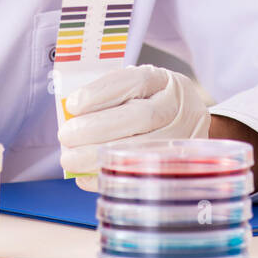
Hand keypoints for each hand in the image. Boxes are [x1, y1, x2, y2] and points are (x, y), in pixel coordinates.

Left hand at [57, 65, 209, 191]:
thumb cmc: (155, 105)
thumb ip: (110, 95)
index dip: (101, 92)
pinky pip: (139, 176)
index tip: (73, 105)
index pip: (137, 81)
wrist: (192, 129)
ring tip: (70, 159)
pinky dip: (107, 176)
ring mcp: (181, 140)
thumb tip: (71, 111)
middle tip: (66, 135)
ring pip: (139, 148)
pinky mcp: (176, 169)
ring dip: (97, 155)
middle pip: (140, 116)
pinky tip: (85, 176)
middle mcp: (178, 109)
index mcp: (166, 82)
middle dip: (96, 128)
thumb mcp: (140, 89)